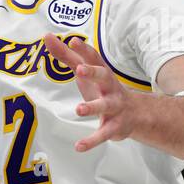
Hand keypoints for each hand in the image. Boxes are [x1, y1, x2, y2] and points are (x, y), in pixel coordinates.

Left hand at [41, 34, 136, 151]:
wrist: (135, 114)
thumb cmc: (103, 88)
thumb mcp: (86, 72)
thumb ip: (66, 56)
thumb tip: (47, 37)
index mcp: (102, 72)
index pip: (94, 58)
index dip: (84, 49)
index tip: (73, 41)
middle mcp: (110, 87)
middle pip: (104, 77)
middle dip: (93, 73)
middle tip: (80, 70)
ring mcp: (114, 107)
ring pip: (105, 106)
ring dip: (92, 107)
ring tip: (79, 110)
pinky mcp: (114, 126)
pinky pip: (103, 134)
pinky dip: (92, 141)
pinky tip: (79, 146)